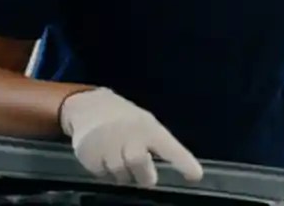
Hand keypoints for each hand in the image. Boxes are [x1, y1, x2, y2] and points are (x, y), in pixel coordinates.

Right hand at [59, 88, 203, 187]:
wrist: (87, 106)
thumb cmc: (123, 118)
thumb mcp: (144, 122)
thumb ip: (155, 143)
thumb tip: (171, 166)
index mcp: (148, 127)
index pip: (169, 147)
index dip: (183, 162)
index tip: (196, 176)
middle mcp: (129, 134)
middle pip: (140, 164)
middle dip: (144, 175)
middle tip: (145, 176)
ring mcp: (108, 144)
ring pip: (121, 174)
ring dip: (123, 173)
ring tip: (119, 159)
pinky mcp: (90, 154)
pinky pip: (102, 174)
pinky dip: (105, 171)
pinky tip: (104, 157)